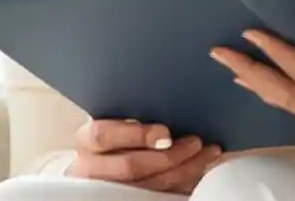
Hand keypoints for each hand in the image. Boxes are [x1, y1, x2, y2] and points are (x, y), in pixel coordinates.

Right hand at [66, 118, 223, 192]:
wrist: (103, 162)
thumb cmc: (115, 131)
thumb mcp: (116, 117)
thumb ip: (134, 112)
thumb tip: (170, 102)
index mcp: (86, 140)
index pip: (103, 136)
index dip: (136, 135)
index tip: (165, 132)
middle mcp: (92, 167)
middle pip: (130, 166)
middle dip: (168, 156)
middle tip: (195, 142)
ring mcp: (110, 188)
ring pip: (148, 186)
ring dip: (184, 170)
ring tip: (207, 153)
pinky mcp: (130, 198)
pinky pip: (160, 196)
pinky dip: (184, 183)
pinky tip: (200, 169)